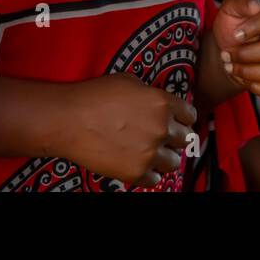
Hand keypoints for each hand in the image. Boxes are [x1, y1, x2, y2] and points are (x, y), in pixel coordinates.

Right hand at [62, 74, 195, 187]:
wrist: (68, 120)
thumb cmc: (93, 96)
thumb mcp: (127, 81)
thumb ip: (150, 94)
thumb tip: (157, 103)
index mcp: (162, 102)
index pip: (190, 115)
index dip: (183, 117)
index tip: (178, 121)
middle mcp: (161, 128)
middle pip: (186, 139)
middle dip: (175, 137)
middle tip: (162, 136)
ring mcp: (150, 153)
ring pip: (174, 162)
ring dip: (164, 157)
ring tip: (149, 151)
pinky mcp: (136, 173)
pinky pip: (155, 179)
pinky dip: (148, 172)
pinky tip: (138, 162)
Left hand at [213, 0, 259, 99]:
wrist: (232, 51)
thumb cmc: (234, 26)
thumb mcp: (230, 9)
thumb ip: (241, 2)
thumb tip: (256, 5)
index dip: (256, 26)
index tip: (236, 35)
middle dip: (247, 54)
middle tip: (227, 55)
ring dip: (249, 72)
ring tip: (232, 67)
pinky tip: (245, 80)